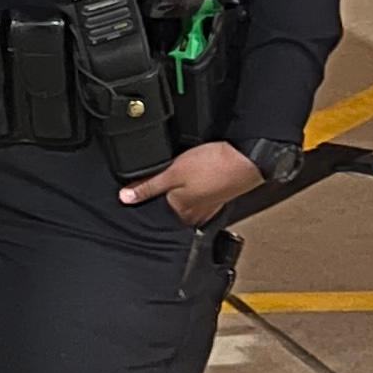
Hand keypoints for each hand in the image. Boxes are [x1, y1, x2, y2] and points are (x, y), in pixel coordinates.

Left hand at [119, 139, 263, 222]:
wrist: (247, 158)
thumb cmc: (214, 166)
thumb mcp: (172, 172)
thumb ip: (148, 186)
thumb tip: (125, 198)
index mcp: (182, 211)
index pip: (156, 211)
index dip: (146, 199)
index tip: (140, 189)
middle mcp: (195, 213)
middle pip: (171, 206)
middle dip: (163, 195)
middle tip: (161, 179)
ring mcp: (209, 204)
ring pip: (186, 199)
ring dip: (181, 189)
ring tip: (180, 175)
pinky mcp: (219, 194)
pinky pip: (200, 193)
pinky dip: (195, 185)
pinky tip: (196, 175)